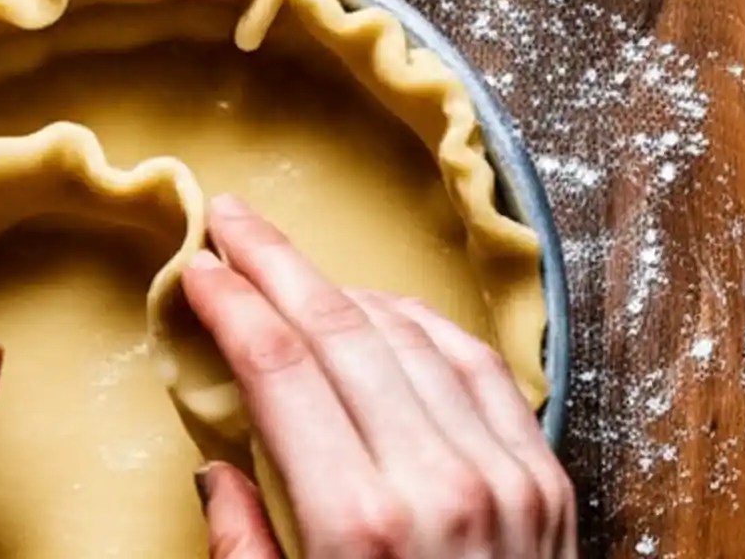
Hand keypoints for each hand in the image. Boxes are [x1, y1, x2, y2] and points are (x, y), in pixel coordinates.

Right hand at [182, 195, 576, 558]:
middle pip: (339, 329)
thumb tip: (215, 468)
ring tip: (296, 266)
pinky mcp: (546, 482)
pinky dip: (425, 326)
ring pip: (410, 335)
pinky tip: (386, 312)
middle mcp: (435, 484)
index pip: (279, 365)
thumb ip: (244, 545)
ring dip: (345, 288)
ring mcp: (503, 478)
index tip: (198, 267)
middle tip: (234, 218)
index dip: (231, 302)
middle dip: (277, 262)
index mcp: (356, 525)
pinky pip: (481, 368)